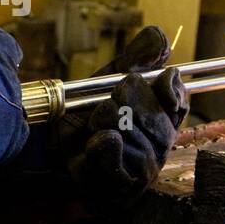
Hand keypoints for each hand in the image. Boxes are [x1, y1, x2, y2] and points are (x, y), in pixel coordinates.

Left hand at [62, 26, 188, 203]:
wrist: (45, 146)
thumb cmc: (80, 112)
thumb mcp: (108, 80)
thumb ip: (136, 58)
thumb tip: (162, 37)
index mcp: (162, 116)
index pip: (179, 100)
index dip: (170, 89)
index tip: (157, 79)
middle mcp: (159, 143)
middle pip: (155, 115)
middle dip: (124, 102)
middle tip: (105, 105)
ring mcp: (144, 167)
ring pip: (133, 135)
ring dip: (105, 124)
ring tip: (92, 127)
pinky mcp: (122, 186)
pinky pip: (119, 158)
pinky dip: (105, 145)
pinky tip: (95, 141)